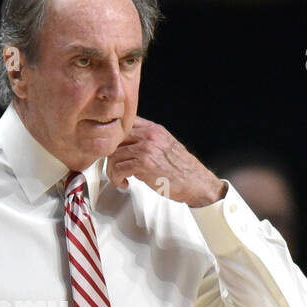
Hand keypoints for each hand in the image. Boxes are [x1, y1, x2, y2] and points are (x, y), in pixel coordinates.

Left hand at [107, 117, 226, 206]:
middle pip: (115, 139)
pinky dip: (117, 179)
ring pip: (114, 154)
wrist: (196, 182)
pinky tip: (124, 183)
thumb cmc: (182, 169)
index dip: (113, 138)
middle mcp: (149, 135)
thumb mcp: (165, 146)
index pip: (125, 124)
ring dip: (112, 170)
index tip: (111, 150)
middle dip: (110, 155)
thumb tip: (127, 146)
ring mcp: (146, 149)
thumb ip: (147, 141)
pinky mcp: (144, 164)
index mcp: (154, 129)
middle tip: (113, 166)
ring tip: (119, 178)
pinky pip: (118, 169)